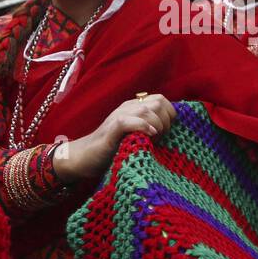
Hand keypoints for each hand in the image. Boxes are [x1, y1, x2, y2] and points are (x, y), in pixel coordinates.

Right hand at [54, 93, 176, 182]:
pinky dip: (141, 127)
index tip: (167, 132)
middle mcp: (127, 108)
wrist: (83, 158)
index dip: (169, 114)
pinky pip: (127, 121)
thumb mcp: (136, 137)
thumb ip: (150, 130)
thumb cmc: (112, 150)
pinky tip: (148, 136)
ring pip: (145, 109)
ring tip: (154, 139)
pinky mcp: (110, 131)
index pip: (161, 100)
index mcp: (134, 108)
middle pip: (158, 102)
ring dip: (156, 125)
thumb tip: (173, 133)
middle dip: (166, 121)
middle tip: (162, 138)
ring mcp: (117, 118)